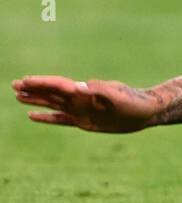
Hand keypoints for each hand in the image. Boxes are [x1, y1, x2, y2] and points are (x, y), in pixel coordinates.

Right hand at [12, 75, 159, 132]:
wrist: (146, 111)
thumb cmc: (134, 102)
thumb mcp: (118, 96)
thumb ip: (100, 90)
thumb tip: (80, 86)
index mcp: (85, 91)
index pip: (58, 85)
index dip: (42, 83)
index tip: (25, 81)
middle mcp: (79, 99)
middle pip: (51, 92)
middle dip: (33, 89)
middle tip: (14, 85)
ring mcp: (80, 110)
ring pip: (52, 104)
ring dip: (35, 100)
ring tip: (18, 95)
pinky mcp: (83, 121)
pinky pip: (60, 119)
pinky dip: (46, 117)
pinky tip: (32, 116)